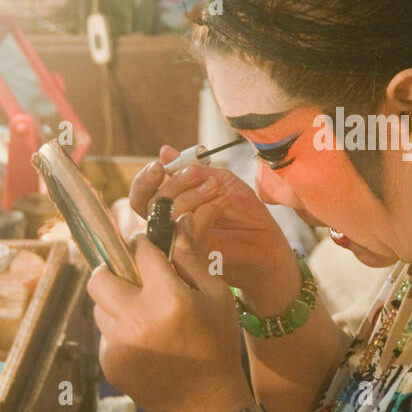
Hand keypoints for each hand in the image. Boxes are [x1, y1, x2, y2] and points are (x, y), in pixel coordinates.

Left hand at [88, 235, 250, 411]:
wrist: (204, 403)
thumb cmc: (217, 345)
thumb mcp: (217, 297)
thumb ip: (192, 260)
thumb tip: (178, 225)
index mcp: (168, 298)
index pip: (139, 251)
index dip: (143, 245)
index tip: (146, 249)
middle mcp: (137, 318)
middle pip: (100, 277)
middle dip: (112, 270)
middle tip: (129, 277)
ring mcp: (118, 343)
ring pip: (100, 306)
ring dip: (116, 303)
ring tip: (142, 315)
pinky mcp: (108, 362)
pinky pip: (105, 333)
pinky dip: (119, 331)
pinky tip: (144, 342)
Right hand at [130, 146, 296, 298]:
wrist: (269, 245)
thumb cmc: (244, 215)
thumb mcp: (221, 182)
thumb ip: (194, 168)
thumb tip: (165, 151)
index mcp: (171, 209)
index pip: (142, 197)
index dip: (144, 181)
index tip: (159, 166)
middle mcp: (170, 229)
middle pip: (150, 205)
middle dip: (174, 184)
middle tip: (200, 174)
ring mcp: (179, 245)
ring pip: (166, 218)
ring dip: (191, 197)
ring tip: (215, 189)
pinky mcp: (194, 260)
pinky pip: (184, 236)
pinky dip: (201, 215)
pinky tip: (218, 207)